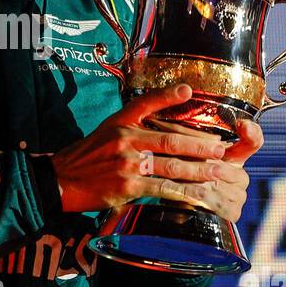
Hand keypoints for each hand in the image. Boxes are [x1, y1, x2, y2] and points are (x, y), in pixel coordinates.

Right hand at [50, 83, 260, 216]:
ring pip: (171, 165)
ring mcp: (127, 163)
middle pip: (171, 140)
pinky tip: (197, 194)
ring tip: (218, 172)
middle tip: (222, 150)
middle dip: (200, 146)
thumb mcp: (109, 127)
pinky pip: (162, 188)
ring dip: (198, 170)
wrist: (62, 180)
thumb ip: (137, 114)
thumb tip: (172, 100)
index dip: (168, 97)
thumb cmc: (89, 154)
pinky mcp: (127, 186)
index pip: (146, 104)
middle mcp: (125, 140)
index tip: (189, 92)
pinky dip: (182, 191)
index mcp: (121, 123)